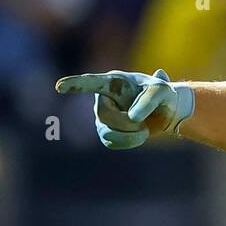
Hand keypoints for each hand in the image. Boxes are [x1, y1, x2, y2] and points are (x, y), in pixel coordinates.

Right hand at [55, 68, 194, 148]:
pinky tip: (139, 136)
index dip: (75, 85)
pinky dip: (128, 142)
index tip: (59, 87)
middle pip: (104, 116)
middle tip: (144, 123)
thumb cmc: (163, 95)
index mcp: (114, 82)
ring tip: (145, 130)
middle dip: (126, 123)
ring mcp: (102, 116)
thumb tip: (132, 117)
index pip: (91, 82)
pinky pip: (110, 142)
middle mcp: (103, 97)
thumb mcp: (163, 92)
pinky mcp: (106, 131)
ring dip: (129, 135)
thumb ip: (149, 100)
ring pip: (106, 132)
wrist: (166, 110)